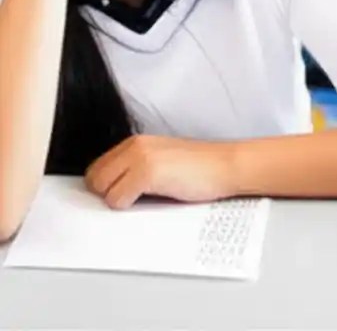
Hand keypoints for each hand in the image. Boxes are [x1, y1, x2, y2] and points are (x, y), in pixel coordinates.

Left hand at [85, 135, 237, 209]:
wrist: (229, 166)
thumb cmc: (204, 168)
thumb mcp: (165, 159)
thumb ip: (139, 166)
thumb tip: (116, 187)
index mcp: (137, 142)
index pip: (98, 167)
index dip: (106, 185)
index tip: (119, 194)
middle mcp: (135, 146)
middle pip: (95, 178)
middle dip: (108, 193)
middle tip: (132, 201)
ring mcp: (139, 159)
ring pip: (103, 190)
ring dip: (118, 200)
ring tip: (144, 200)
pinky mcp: (146, 174)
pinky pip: (117, 200)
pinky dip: (129, 206)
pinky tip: (152, 200)